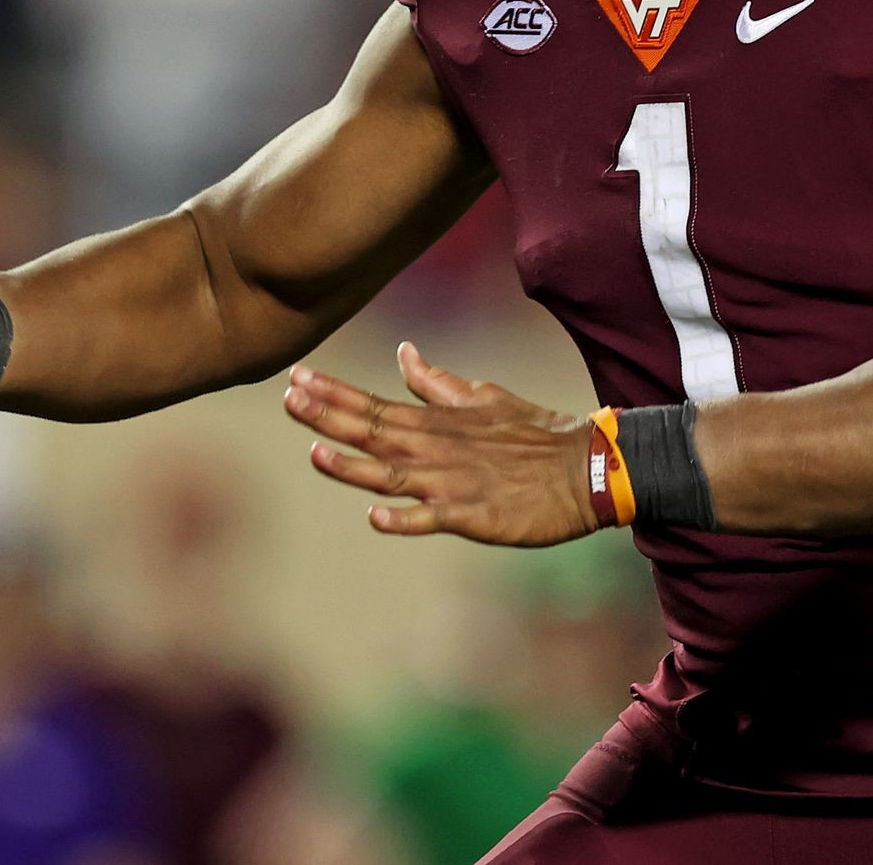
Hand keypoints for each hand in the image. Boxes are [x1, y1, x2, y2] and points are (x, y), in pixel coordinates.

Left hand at [284, 342, 597, 545]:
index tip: (297, 378)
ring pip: (391, 475)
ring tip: (315, 452)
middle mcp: (436, 450)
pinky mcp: (472, 516)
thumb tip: (403, 352)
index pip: (375, 404)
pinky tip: (375, 516)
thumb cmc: (533, 432)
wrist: (583, 468)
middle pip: (372, 432)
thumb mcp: (482, 397)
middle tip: (288, 399)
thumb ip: (436, 382)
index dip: (334, 393)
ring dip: (352, 465)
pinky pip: (431, 519)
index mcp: (437, 422)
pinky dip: (404, 518)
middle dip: (327, 416)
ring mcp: (451, 484)